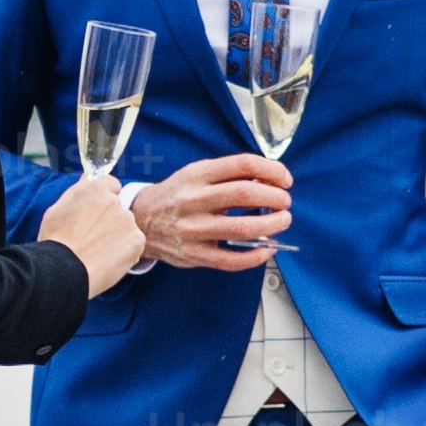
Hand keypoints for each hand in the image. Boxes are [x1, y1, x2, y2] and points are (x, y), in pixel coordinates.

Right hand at [40, 167, 144, 293]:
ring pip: (126, 227)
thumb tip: (87, 179)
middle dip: (110, 220)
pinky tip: (108, 260)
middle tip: (93, 238)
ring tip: (98, 252)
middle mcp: (114, 201)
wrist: (65, 269)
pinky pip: (133, 244)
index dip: (105, 198)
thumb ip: (78, 192)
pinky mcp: (137, 240)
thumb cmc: (55, 241)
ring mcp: (127, 220)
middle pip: (118, 208)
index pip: (111, 184)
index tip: (97, 211)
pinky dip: (125, 252)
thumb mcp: (58, 207)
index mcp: (94, 188)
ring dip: (117, 236)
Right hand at [129, 152, 290, 272]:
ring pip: (242, 228)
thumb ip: (229, 176)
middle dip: (275, 197)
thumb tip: (269, 180)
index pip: (242, 164)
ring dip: (271, 224)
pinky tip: (267, 248)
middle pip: (245, 194)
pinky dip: (256, 256)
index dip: (271, 170)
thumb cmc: (176, 197)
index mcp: (197, 175)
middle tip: (285, 202)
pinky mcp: (194, 254)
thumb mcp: (196, 175)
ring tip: (282, 221)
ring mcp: (193, 230)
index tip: (284, 179)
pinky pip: (231, 260)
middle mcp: (193, 200)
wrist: (141, 221)